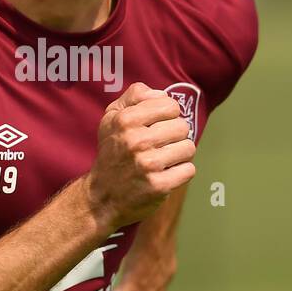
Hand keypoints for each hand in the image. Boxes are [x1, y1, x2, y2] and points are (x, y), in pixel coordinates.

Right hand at [85, 82, 194, 230]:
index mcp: (125, 120)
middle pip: (183, 127)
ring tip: (163, 160)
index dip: (168, 116)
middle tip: (160, 146)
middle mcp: (136, 141)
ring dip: (179, 155)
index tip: (157, 126)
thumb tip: (161, 94)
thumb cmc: (113, 152)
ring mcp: (148, 165)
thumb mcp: (112, 117)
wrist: (102, 196)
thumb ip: (135, 96)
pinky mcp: (158, 186)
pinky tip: (166, 174)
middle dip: (175, 136)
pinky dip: (181, 172)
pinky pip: (189, 170)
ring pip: (189, 148)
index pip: (171, 106)